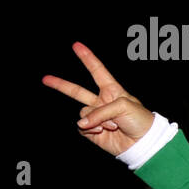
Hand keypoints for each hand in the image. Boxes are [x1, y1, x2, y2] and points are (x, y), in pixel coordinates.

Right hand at [43, 42, 154, 156]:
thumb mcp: (123, 106)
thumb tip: (82, 124)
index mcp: (112, 90)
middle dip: (61, 85)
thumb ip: (99, 111)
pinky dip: (90, 129)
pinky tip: (102, 132)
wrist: (144, 143)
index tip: (77, 45)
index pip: (97, 71)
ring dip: (95, 120)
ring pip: (82, 113)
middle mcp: (102, 102)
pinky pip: (81, 127)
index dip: (87, 58)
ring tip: (112, 125)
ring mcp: (96, 117)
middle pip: (77, 91)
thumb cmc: (140, 120)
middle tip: (45, 78)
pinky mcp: (93, 131)